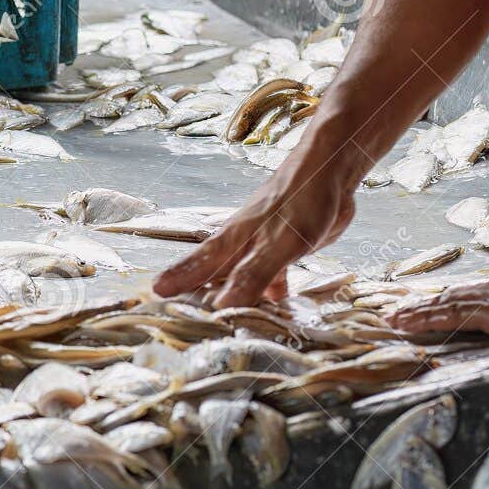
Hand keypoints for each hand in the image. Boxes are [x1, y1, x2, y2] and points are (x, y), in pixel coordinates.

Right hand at [153, 166, 355, 305]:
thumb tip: (223, 306)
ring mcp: (263, 246)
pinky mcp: (286, 248)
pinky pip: (271, 277)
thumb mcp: (278, 243)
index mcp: (233, 240)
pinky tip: (273, 307)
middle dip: (197, 293)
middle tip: (178, 314)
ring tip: (221, 320)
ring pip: (241, 277)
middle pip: (214, 274)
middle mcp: (243, 244)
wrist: (333, 168)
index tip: (154, 294)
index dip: (178, 280)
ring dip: (232, 297)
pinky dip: (269, 293)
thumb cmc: (302, 198)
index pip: (198, 265)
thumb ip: (253, 275)